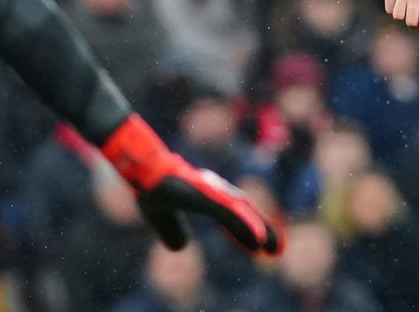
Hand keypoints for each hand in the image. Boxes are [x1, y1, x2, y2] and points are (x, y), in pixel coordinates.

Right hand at [101, 116, 281, 255]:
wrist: (141, 168)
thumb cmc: (150, 185)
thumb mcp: (161, 217)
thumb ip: (172, 229)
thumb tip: (181, 247)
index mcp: (205, 198)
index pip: (231, 217)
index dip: (245, 231)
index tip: (258, 247)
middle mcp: (214, 194)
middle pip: (243, 213)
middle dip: (261, 230)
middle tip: (277, 250)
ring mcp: (213, 193)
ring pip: (242, 214)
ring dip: (260, 230)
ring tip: (274, 247)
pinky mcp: (209, 195)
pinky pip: (233, 214)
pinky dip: (247, 226)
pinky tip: (259, 238)